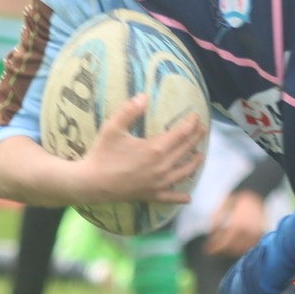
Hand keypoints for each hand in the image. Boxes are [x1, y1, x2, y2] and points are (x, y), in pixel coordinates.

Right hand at [79, 94, 205, 204]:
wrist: (91, 183)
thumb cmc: (102, 154)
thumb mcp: (113, 128)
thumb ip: (129, 111)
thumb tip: (143, 96)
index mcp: (155, 149)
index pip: (181, 133)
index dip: (190, 124)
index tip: (196, 116)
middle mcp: (162, 166)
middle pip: (186, 150)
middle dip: (196, 138)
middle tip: (203, 129)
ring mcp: (159, 183)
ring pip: (184, 172)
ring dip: (194, 163)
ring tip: (200, 156)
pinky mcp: (151, 195)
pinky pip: (170, 197)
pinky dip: (180, 197)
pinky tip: (188, 198)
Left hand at [206, 189, 267, 256]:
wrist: (256, 192)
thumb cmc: (237, 198)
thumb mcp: (222, 206)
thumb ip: (215, 220)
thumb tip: (211, 234)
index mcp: (237, 226)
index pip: (225, 243)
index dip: (215, 249)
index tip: (208, 250)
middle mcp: (248, 232)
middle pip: (233, 249)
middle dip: (222, 250)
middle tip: (215, 249)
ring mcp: (256, 234)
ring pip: (242, 249)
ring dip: (232, 250)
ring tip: (224, 246)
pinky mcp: (261, 234)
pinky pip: (250, 246)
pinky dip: (242, 247)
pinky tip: (235, 244)